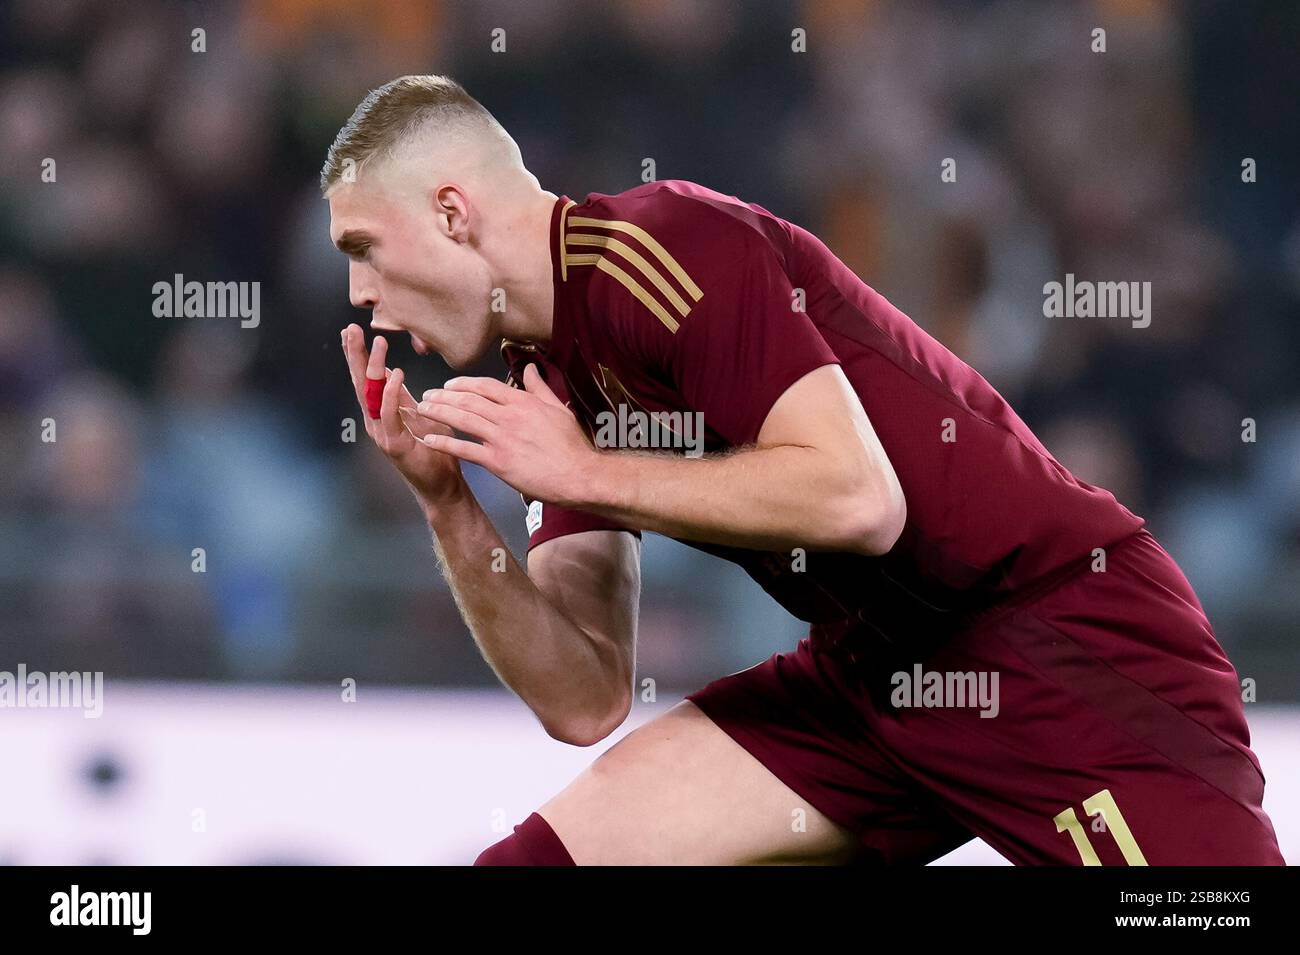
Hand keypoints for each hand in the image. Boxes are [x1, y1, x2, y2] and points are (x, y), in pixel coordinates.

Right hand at [341, 324, 465, 505]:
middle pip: (361, 383)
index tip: (352, 331)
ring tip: (375, 344)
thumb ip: (401, 396)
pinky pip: (389, 415)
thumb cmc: (433, 450)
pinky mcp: (395, 445)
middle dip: (355, 355)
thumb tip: (389, 372)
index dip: (358, 355)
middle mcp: (375, 421)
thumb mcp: (418, 415)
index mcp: (380, 412)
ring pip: (372, 395)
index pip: (365, 379)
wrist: (442, 485)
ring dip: (372, 368)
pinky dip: (390, 394)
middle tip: (351, 329)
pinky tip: (394, 374)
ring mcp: (382, 434)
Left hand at [413, 363, 597, 505]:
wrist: (578, 475)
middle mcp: (509, 416)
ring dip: (438, 413)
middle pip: (468, 400)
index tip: (449, 385)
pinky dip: (445, 443)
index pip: (485, 386)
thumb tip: (531, 368)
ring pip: (462, 419)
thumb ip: (540, 388)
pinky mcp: (498, 462)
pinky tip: (429, 440)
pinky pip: (465, 449)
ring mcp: (502, 439)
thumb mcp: (559, 409)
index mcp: (522, 403)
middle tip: (427, 395)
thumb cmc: (572, 446)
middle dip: (443, 396)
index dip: (463, 384)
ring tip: (422, 410)